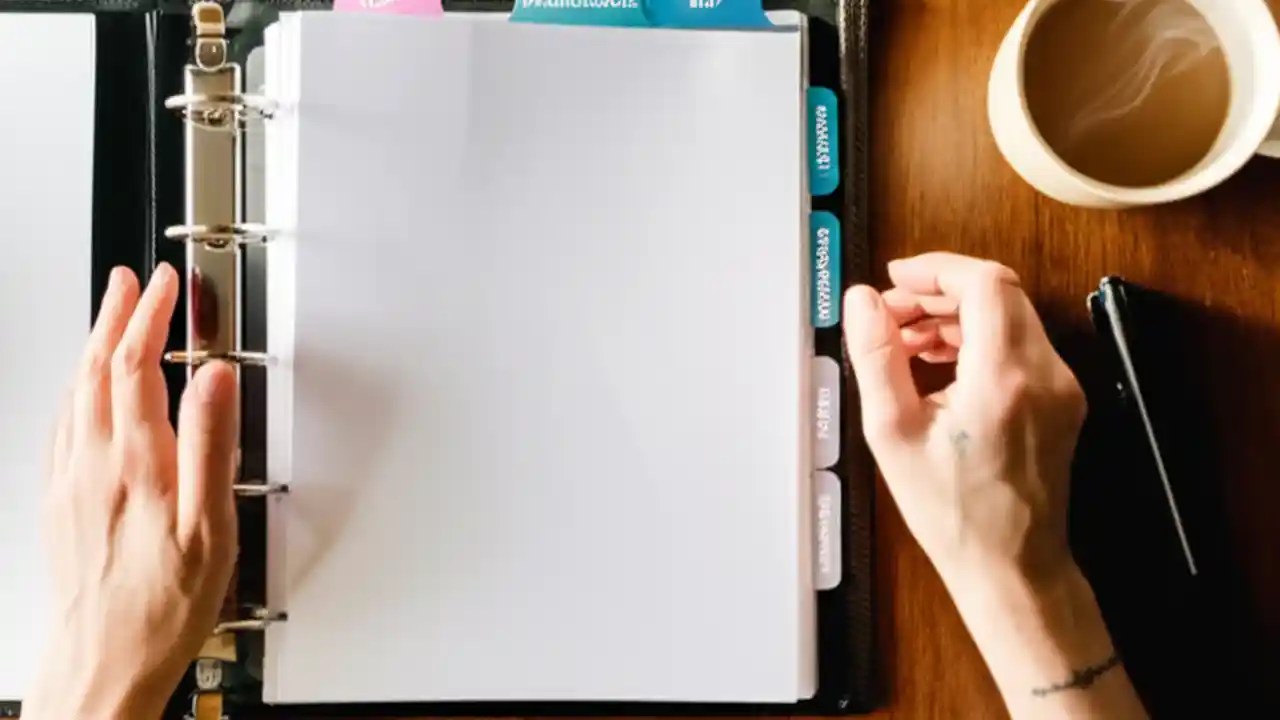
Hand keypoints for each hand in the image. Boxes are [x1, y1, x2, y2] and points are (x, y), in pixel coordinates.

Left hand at [23, 265, 239, 719]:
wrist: (105, 660)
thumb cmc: (164, 604)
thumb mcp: (210, 525)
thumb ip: (212, 443)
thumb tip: (215, 377)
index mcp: (136, 463)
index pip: (136, 366)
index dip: (149, 316)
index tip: (164, 284)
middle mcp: (93, 465)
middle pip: (97, 370)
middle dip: (115, 316)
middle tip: (128, 281)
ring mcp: (70, 483)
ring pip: (75, 394)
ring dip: (93, 346)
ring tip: (108, 317)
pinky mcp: (60, 504)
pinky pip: (62, 428)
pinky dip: (77, 391)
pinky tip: (83, 392)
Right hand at [845, 253, 1145, 718]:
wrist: (1011, 564)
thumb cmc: (951, 511)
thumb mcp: (893, 432)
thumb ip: (876, 356)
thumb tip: (862, 300)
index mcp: (1004, 376)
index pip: (983, 282)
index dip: (935, 269)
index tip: (895, 281)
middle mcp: (1045, 373)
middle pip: (999, 292)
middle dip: (939, 293)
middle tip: (891, 316)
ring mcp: (1062, 386)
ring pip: (1011, 315)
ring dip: (956, 315)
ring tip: (906, 344)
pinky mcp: (1063, 399)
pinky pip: (1020, 345)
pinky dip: (979, 340)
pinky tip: (939, 365)